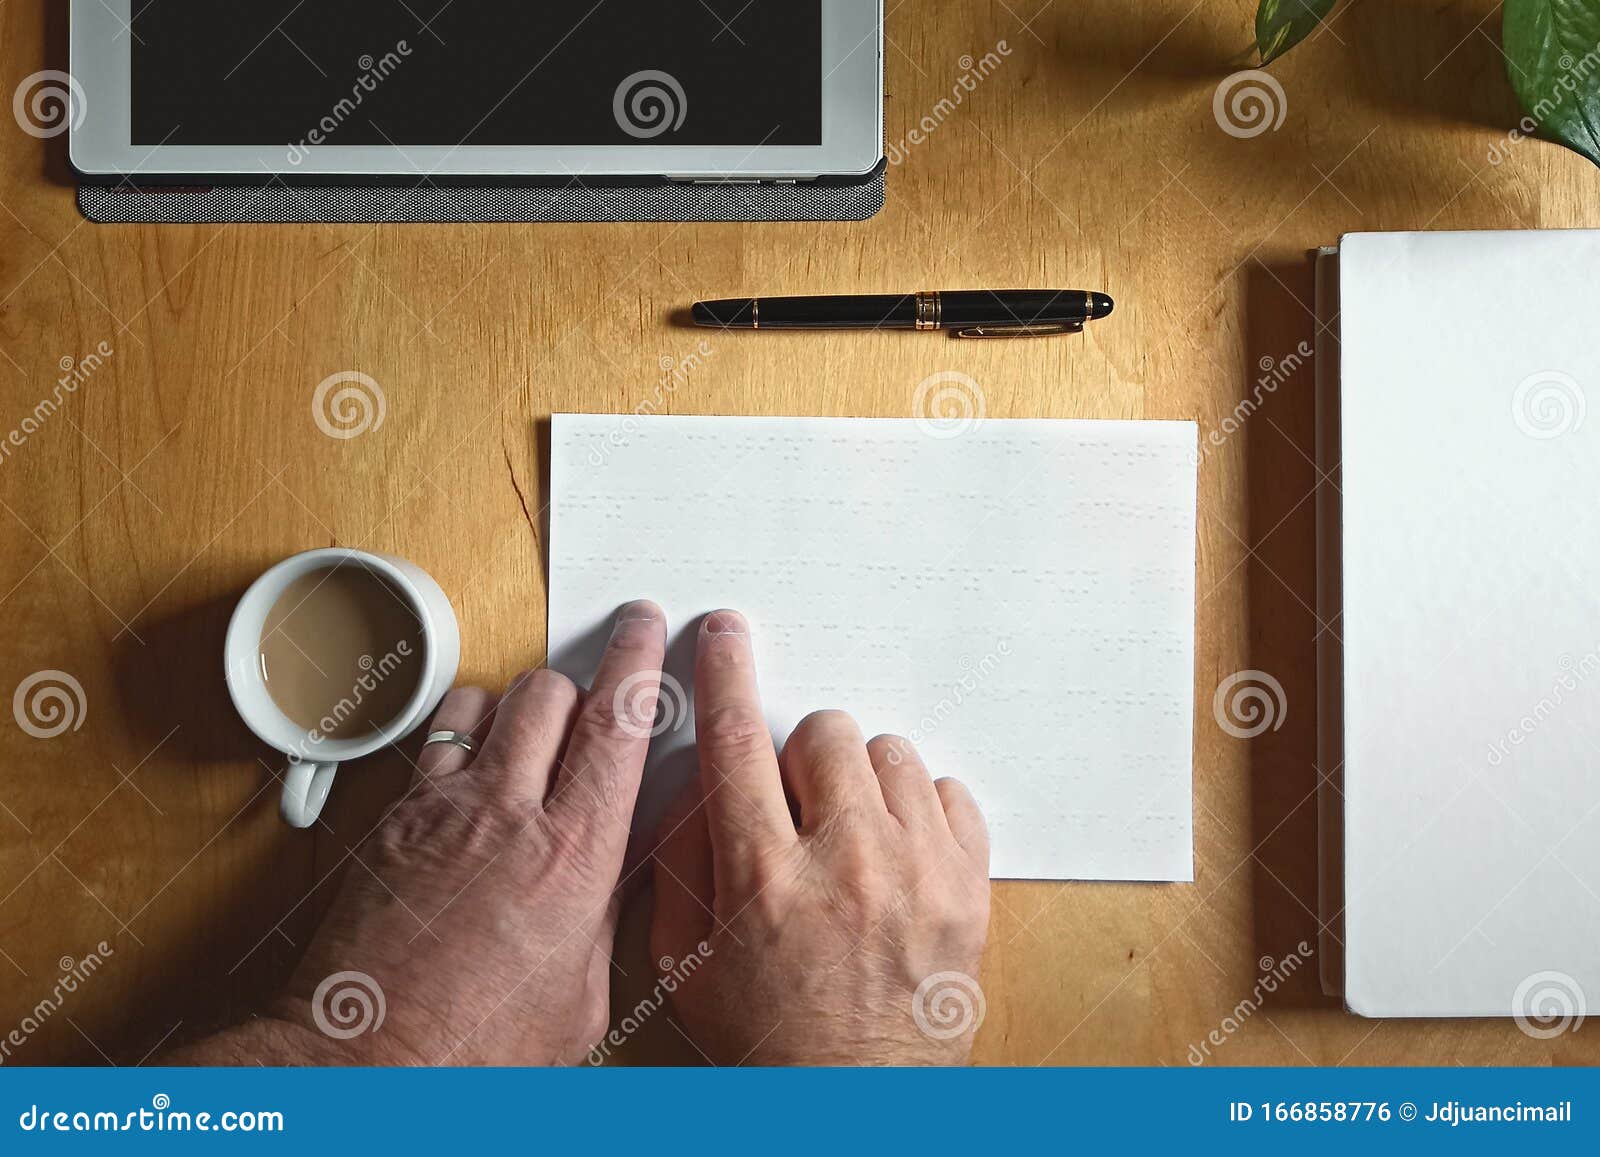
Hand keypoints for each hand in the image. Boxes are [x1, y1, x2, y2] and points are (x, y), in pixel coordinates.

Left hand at [176, 600, 667, 1065]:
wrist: (364, 1067)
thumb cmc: (475, 1050)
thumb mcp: (581, 997)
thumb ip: (608, 914)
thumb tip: (627, 869)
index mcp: (574, 856)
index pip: (618, 724)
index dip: (639, 662)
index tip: (645, 631)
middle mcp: (507, 815)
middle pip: (550, 692)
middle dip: (579, 683)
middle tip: (594, 695)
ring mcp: (440, 810)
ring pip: (486, 702)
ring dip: (514, 709)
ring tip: (527, 740)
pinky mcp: (389, 822)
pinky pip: (431, 743)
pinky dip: (458, 740)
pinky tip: (467, 777)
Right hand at [650, 610, 990, 1065]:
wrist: (855, 1105)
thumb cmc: (768, 1041)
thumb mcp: (685, 964)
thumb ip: (679, 862)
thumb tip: (694, 782)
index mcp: (764, 880)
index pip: (736, 744)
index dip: (725, 677)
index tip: (728, 637)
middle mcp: (847, 864)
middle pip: (826, 733)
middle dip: (803, 758)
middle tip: (797, 808)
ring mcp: (918, 874)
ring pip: (889, 754)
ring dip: (862, 783)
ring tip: (852, 837)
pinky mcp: (969, 889)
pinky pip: (949, 793)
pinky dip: (919, 810)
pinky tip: (898, 852)